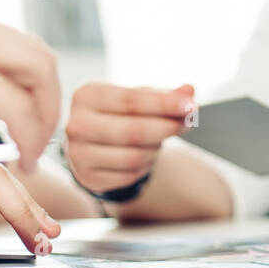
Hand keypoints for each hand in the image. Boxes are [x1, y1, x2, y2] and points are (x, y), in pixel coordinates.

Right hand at [0, 0, 59, 182]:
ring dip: (45, 117)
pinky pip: (17, 107)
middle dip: (46, 99)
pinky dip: (29, 135)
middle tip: (38, 136)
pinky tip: (23, 161)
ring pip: (40, 74)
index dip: (13, 80)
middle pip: (32, 55)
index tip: (14, 114)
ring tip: (34, 157)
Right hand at [63, 83, 194, 193]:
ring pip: (134, 156)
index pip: (131, 100)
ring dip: (155, 149)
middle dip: (166, 128)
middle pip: (133, 130)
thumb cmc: (120, 114)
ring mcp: (78, 153)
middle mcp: (77, 124)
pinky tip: (143, 157)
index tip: (191, 106)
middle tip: (187, 123)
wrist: (94, 143)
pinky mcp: (87, 177)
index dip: (164, 104)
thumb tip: (189, 90)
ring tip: (157, 140)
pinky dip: (144, 167)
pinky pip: (129, 175)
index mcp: (87, 95)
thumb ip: (166, 95)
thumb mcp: (140, 98)